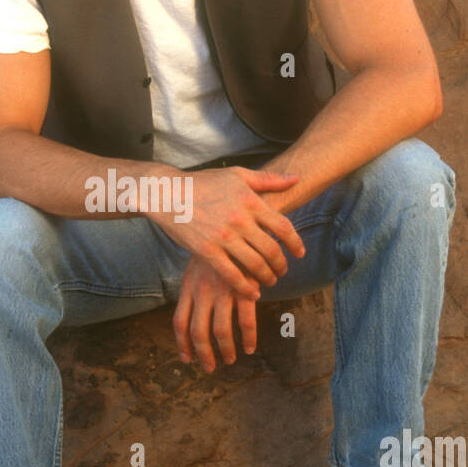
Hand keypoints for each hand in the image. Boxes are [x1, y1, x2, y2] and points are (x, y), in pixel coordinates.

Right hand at [150, 166, 304, 298]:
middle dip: (281, 265)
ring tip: (269, 281)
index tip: (300, 253)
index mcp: (251, 202)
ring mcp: (224, 237)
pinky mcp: (207, 251)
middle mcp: (240, 221)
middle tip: (283, 271)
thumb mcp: (237, 175)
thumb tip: (296, 179)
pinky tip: (252, 292)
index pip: (283, 227)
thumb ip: (268, 179)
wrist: (167, 193)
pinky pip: (232, 274)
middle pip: (272, 250)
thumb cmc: (203, 182)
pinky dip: (245, 286)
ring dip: (267, 277)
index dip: (295, 243)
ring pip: (255, 265)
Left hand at [173, 255, 258, 372]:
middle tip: (209, 367)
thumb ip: (193, 286)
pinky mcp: (244, 288)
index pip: (179, 322)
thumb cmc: (216, 244)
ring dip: (225, 350)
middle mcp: (202, 291)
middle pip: (198, 331)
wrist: (237, 221)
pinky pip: (246, 322)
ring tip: (231, 360)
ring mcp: (223, 290)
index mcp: (188, 286)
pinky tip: (250, 347)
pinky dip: (248, 339)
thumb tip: (192, 309)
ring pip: (221, 331)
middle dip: (204, 354)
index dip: (182, 344)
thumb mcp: (196, 263)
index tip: (187, 358)